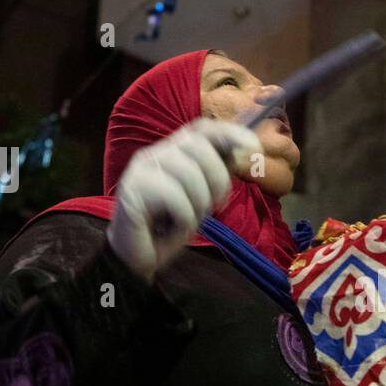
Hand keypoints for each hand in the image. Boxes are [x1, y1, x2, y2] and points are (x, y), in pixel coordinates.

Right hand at [106, 117, 260, 282]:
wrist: (136, 257)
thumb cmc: (169, 227)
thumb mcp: (201, 199)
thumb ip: (216, 175)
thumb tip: (243, 152)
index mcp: (172, 152)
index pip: (203, 129)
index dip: (230, 133)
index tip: (254, 148)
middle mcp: (155, 154)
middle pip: (198, 146)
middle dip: (217, 178)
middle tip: (214, 205)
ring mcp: (140, 170)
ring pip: (187, 170)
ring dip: (199, 202)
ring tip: (189, 219)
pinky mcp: (131, 191)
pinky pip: (173, 195)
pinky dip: (184, 217)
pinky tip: (176, 226)